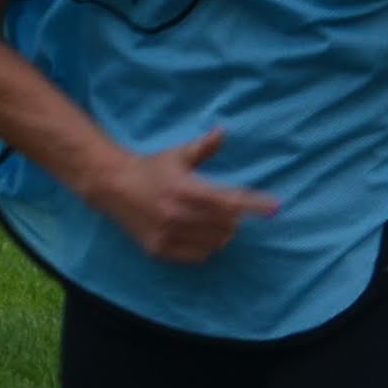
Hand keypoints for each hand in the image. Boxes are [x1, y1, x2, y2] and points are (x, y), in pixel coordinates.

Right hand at [94, 126, 277, 264]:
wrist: (112, 186)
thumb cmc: (151, 168)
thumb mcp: (178, 155)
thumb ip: (204, 147)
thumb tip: (223, 131)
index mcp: (186, 189)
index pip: (230, 201)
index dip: (255, 205)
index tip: (274, 207)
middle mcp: (177, 214)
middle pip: (227, 225)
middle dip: (234, 218)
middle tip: (227, 210)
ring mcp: (168, 234)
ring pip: (215, 243)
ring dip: (221, 234)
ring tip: (212, 222)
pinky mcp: (159, 249)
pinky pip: (197, 256)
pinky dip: (205, 247)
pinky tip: (198, 234)